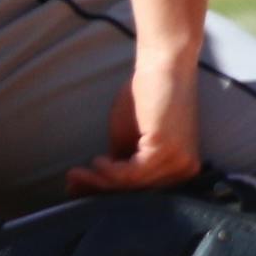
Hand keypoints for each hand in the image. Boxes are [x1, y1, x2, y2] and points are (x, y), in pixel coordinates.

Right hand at [64, 68, 206, 193]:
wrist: (164, 63)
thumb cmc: (148, 94)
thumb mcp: (129, 137)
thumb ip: (121, 162)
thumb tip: (99, 183)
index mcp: (179, 167)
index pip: (139, 188)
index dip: (107, 191)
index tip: (79, 189)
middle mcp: (183, 169)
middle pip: (134, 191)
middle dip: (98, 189)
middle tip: (72, 185)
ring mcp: (178, 161)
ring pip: (130, 184)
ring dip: (99, 181)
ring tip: (76, 175)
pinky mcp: (166, 150)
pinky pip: (132, 173)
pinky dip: (110, 171)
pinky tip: (96, 162)